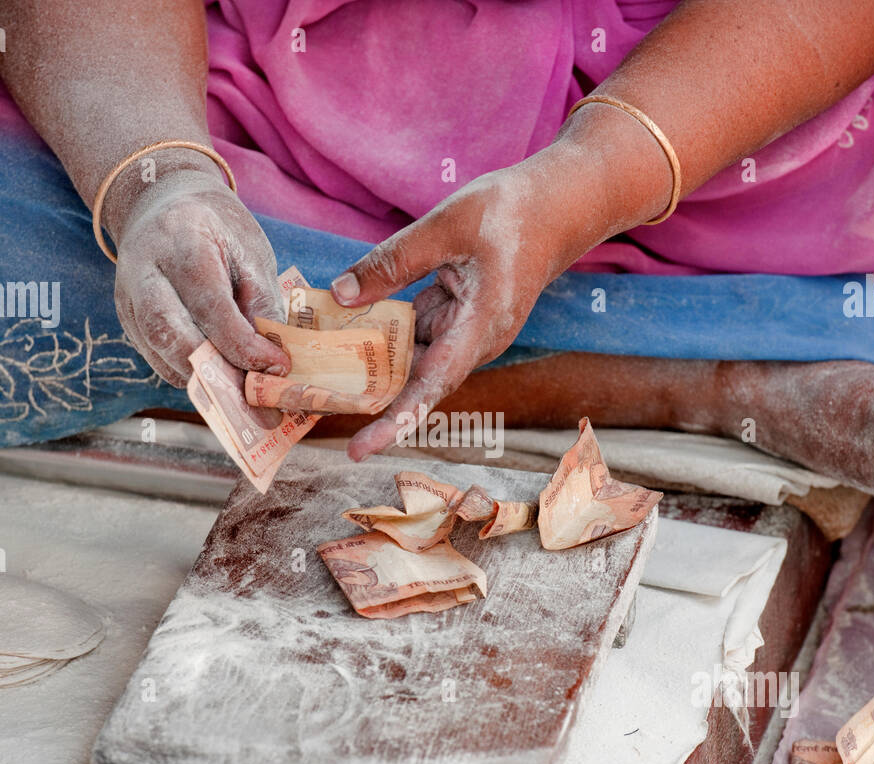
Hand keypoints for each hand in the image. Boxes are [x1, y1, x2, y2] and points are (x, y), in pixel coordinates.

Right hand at [110, 165, 290, 392]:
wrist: (164, 203)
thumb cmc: (217, 229)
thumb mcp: (250, 252)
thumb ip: (261, 302)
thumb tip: (271, 360)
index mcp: (182, 241)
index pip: (209, 305)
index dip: (243, 344)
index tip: (276, 367)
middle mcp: (144, 269)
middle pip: (169, 331)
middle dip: (215, 371)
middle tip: (254, 399)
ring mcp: (127, 295)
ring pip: (158, 350)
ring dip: (202, 380)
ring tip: (243, 398)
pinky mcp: (125, 317)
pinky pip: (155, 356)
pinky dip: (188, 374)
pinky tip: (219, 380)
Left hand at [331, 167, 566, 459]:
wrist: (560, 204)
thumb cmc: (513, 211)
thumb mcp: (446, 226)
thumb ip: (392, 262)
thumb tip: (340, 295)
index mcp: (480, 327)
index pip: (433, 386)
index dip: (396, 421)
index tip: (360, 449)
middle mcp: (473, 341)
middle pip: (414, 381)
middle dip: (369, 397)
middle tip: (314, 406)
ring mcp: (465, 331)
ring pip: (409, 356)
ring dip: (370, 360)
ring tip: (317, 366)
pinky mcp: (458, 317)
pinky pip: (413, 332)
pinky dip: (383, 331)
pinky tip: (345, 322)